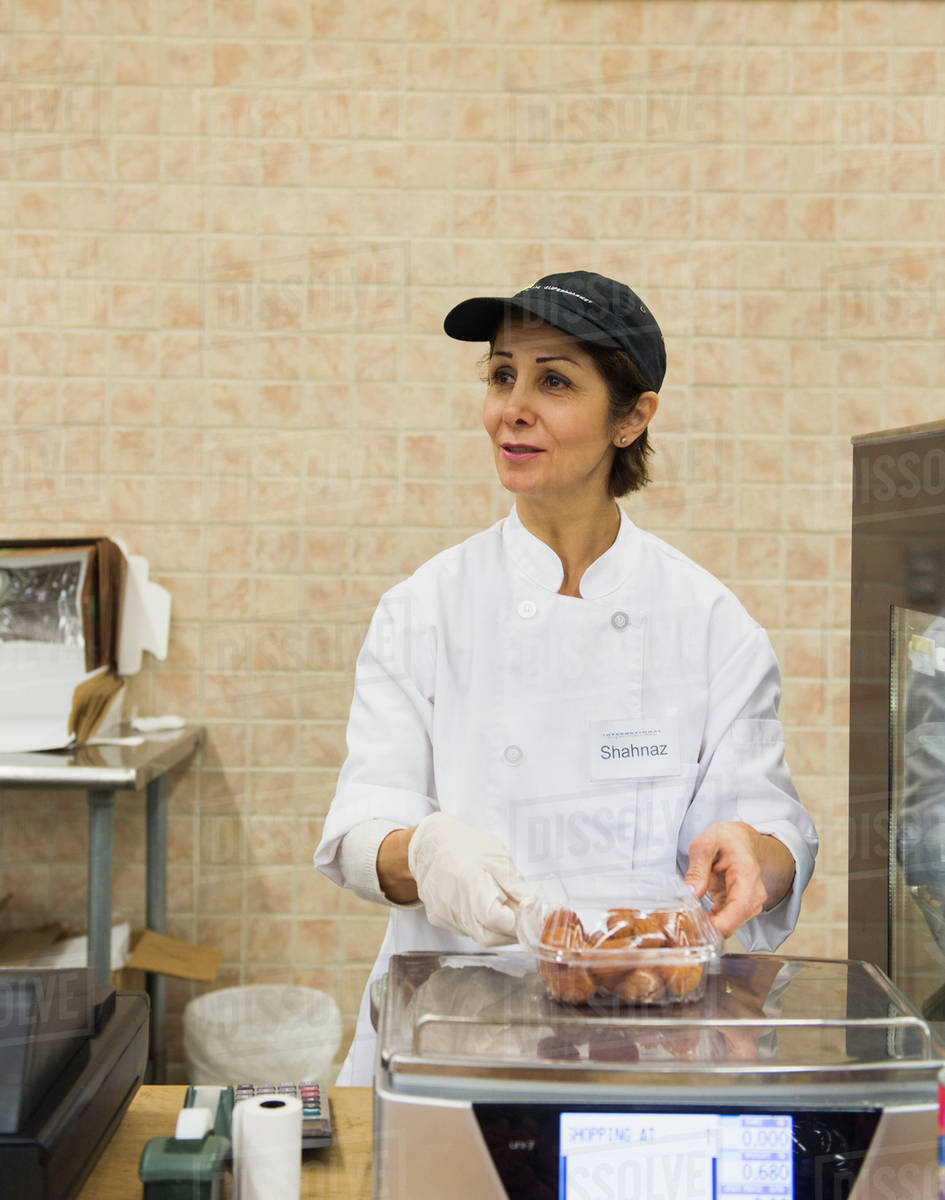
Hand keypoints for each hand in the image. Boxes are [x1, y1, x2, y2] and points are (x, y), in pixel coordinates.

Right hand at [406, 812, 529, 946]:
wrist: (428, 844)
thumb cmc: (463, 845)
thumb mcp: (497, 856)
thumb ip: (515, 884)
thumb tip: (533, 906)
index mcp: (470, 884)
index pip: (497, 920)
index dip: (517, 923)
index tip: (530, 917)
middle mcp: (454, 904)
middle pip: (489, 937)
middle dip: (511, 933)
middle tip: (522, 918)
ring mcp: (444, 915)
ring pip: (478, 936)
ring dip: (496, 930)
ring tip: (502, 907)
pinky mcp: (439, 919)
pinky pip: (466, 931)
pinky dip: (480, 925)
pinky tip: (482, 906)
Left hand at [683, 821, 794, 938]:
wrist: (739, 839)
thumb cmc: (726, 839)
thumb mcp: (705, 844)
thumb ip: (697, 869)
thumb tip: (691, 893)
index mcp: (748, 876)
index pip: (738, 909)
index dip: (717, 925)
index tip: (693, 928)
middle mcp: (753, 895)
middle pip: (731, 924)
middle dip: (706, 929)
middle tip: (679, 924)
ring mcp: (748, 904)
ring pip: (726, 927)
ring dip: (705, 927)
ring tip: (683, 919)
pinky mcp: (738, 908)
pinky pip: (723, 922)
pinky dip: (707, 923)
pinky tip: (692, 918)